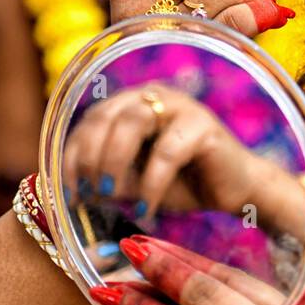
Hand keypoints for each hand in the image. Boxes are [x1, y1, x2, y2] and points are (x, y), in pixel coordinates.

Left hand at [62, 83, 263, 218]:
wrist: (236, 192)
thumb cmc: (183, 184)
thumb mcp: (133, 183)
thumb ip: (105, 180)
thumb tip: (70, 191)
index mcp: (133, 104)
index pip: (91, 119)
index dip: (73, 154)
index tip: (68, 191)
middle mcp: (155, 96)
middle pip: (106, 115)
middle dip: (89, 157)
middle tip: (89, 193)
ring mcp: (181, 106)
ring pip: (133, 121)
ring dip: (113, 161)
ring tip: (109, 195)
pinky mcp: (204, 126)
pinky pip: (167, 152)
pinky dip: (150, 183)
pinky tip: (145, 208)